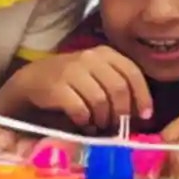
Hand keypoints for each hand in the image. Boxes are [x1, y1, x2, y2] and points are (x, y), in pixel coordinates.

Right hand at [11, 47, 152, 129]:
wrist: (33, 80)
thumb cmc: (72, 80)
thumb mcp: (97, 74)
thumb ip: (117, 85)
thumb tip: (141, 112)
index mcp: (105, 53)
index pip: (132, 72)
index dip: (142, 96)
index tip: (146, 115)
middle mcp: (90, 57)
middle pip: (118, 88)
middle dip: (122, 112)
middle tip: (118, 125)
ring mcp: (72, 70)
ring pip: (101, 100)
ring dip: (103, 119)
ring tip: (99, 125)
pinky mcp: (57, 86)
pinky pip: (80, 109)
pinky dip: (85, 121)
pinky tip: (83, 124)